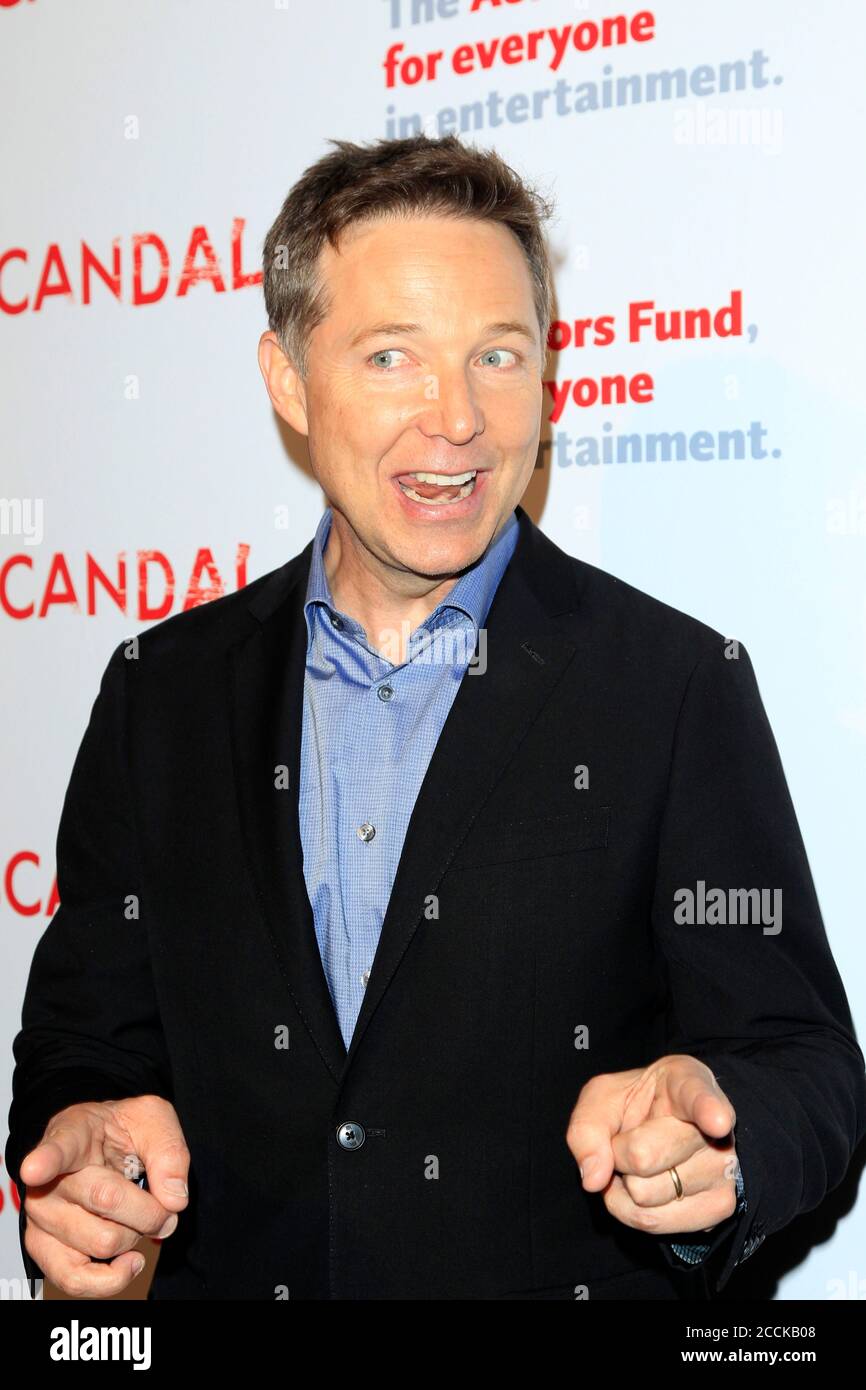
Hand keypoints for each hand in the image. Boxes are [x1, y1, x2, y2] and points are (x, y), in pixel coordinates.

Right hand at [18, 1094, 189, 1297]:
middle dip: (150, 1208)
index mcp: (72, 1135)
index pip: (57, 1148)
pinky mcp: (45, 1250)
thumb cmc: (123, 1133)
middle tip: (164, 1203)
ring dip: (136, 1235)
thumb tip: (174, 1200)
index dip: (46, 1160)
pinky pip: (76, 1280)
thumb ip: (169, 1152)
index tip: (34, 1169)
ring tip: (139, 1219)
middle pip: (105, 1200)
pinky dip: (112, 1278)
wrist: (104, 1149)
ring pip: (101, 1242)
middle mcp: (47, 1179)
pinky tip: (131, 1261)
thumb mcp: (154, 1120)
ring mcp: (43, 1218)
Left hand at [566, 1054, 738, 1236]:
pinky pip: (652, 1221)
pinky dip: (631, 1209)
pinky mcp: (720, 1206)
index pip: (700, 1097)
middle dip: (616, 1153)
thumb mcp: (601, 1099)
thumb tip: (593, 1179)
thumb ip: (587, 1128)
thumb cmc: (634, 1108)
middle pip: (641, 1157)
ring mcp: (723, 1170)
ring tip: (642, 1162)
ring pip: (644, 1195)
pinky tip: (647, 1185)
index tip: (718, 1121)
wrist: (663, 1131)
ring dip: (625, 1184)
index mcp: (688, 1083)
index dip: (708, 1110)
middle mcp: (716, 1128)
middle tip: (628, 1139)